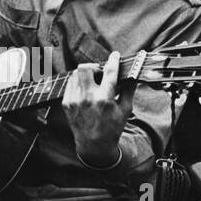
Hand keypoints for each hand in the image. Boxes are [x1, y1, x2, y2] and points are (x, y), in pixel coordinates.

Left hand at [63, 51, 133, 166]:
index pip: (109, 72)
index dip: (113, 60)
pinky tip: (85, 90)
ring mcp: (75, 100)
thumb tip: (133, 74)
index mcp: (104, 99)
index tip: (115, 55)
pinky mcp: (66, 103)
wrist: (93, 145)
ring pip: (75, 74)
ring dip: (85, 75)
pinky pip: (70, 84)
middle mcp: (88, 98)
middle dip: (93, 66)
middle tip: (99, 72)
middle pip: (85, 68)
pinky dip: (78, 83)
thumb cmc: (112, 128)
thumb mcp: (125, 110)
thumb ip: (129, 90)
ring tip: (93, 83)